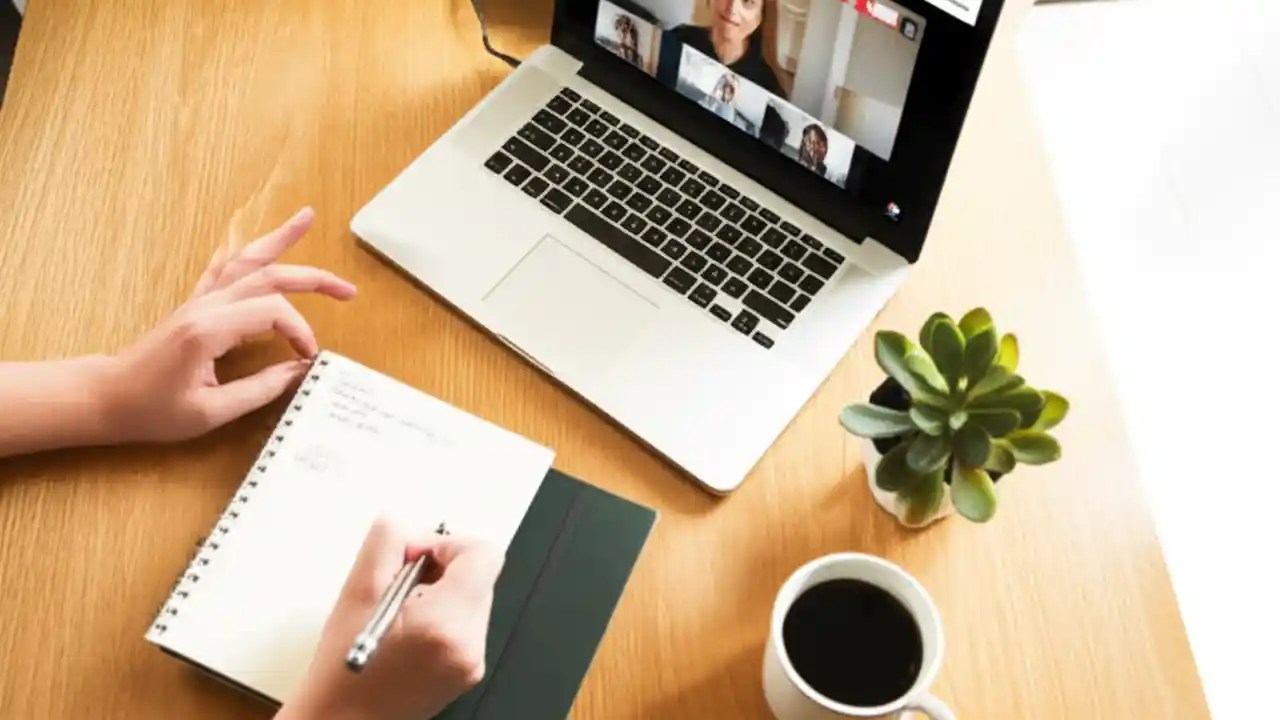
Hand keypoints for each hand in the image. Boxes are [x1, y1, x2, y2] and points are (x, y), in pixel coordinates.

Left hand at [102, 207, 355, 442]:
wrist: (104, 398)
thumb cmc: (152, 410)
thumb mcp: (211, 412)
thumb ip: (260, 389)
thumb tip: (298, 371)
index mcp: (209, 329)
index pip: (273, 312)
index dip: (300, 333)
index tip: (308, 360)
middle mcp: (206, 306)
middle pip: (268, 275)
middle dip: (314, 278)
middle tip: (349, 290)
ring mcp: (199, 301)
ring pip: (246, 260)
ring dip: (278, 240)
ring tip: (306, 217)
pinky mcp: (194, 307)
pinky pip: (223, 269)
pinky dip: (245, 252)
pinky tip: (258, 243)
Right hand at [278, 521, 502, 719]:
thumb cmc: (343, 674)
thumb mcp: (356, 593)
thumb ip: (385, 542)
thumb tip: (403, 522)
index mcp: (446, 622)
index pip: (483, 554)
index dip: (448, 543)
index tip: (416, 555)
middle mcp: (469, 644)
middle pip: (480, 574)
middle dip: (440, 567)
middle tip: (399, 582)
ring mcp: (471, 661)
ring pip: (473, 596)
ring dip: (440, 590)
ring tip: (399, 610)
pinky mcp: (466, 670)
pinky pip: (466, 623)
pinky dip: (442, 614)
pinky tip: (407, 628)